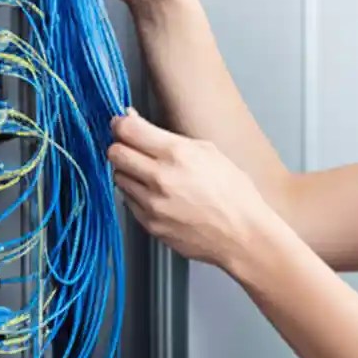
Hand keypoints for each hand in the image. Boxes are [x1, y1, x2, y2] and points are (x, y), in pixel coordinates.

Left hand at [107, 109, 273, 271]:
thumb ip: (170, 138)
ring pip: (119, 177)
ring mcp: (152, 203)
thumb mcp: (210, 152)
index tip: (121, 124)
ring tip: (151, 175)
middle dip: (121, 146)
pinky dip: (138, 195)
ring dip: (129, 172)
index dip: (120, 123)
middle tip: (133, 148)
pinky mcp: (149, 224)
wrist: (243, 234)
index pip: (127, 130)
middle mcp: (160, 178)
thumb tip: (140, 126)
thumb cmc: (233, 194)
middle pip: (115, 153)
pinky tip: (159, 196)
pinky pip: (129, 202)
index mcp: (178, 154)